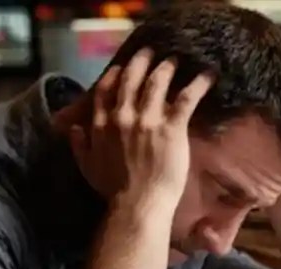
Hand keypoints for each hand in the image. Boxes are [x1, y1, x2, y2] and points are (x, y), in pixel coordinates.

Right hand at [68, 49, 212, 209]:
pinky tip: (208, 75)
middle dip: (141, 61)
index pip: (105, 90)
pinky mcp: (171, 128)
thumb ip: (79, 145)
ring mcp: (147, 120)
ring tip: (175, 59)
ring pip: (157, 83)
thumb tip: (72, 128)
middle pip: (131, 79)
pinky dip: (198, 84)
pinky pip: (186, 98)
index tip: (122, 67)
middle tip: (150, 52)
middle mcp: (123, 116)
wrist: (138, 203)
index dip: (115, 75)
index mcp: (102, 124)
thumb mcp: (87, 166)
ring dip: (166, 67)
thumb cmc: (114, 191)